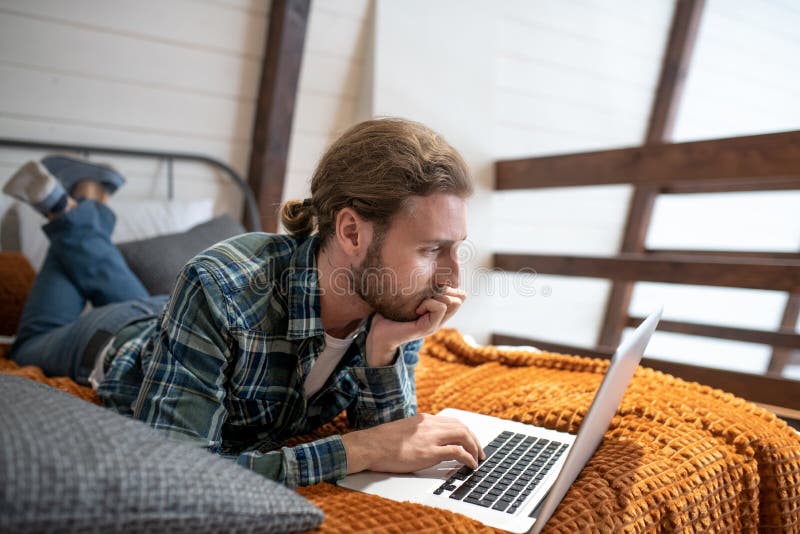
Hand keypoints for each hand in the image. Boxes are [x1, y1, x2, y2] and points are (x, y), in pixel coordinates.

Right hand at [341, 413, 484, 473]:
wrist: (369, 445)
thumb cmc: (381, 442)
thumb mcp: (404, 431)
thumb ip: (418, 433)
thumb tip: (427, 442)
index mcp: (424, 419)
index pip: (453, 422)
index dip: (465, 432)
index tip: (470, 441)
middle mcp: (430, 425)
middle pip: (462, 427)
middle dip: (475, 440)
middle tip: (480, 452)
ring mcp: (431, 438)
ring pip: (463, 436)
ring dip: (475, 448)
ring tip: (478, 459)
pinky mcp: (429, 452)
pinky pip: (457, 452)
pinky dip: (468, 458)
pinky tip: (471, 465)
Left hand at [366, 287, 466, 366]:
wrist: (379, 333)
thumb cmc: (391, 312)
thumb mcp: (410, 297)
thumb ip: (422, 288)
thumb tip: (429, 268)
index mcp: (439, 312)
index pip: (461, 295)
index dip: (450, 286)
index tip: (431, 288)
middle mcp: (441, 319)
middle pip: (460, 298)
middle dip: (445, 290)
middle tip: (426, 295)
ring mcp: (436, 324)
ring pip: (453, 302)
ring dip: (437, 296)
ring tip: (420, 302)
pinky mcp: (428, 328)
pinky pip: (440, 308)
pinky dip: (429, 303)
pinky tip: (417, 309)